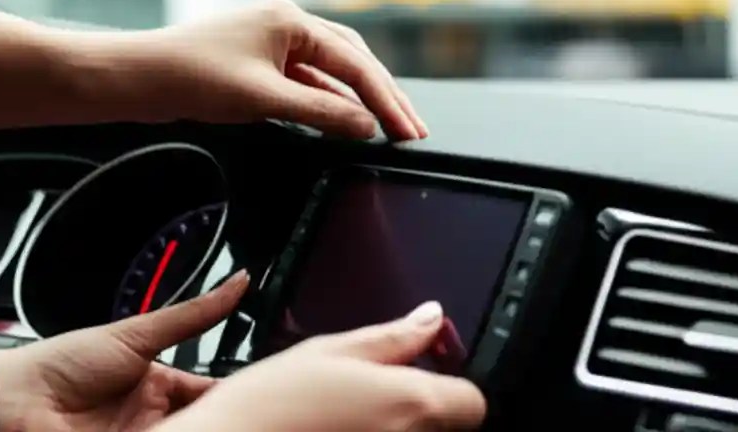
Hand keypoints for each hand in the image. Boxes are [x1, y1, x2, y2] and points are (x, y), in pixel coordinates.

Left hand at [0, 272, 249, 431]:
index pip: (210, 392)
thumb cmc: (63, 364)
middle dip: (226, 417)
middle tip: (253, 413)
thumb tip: (239, 283)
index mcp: (159, 385)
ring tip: (227, 422)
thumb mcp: (138, 335)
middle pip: (205, 419)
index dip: (236, 393)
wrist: (13, 404)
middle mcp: (154, 418)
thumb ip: (193, 315)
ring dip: (204, 427)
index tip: (264, 392)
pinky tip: (196, 430)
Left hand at [111, 0, 426, 139]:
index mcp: (292, 20)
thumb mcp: (263, 100)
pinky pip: (308, 83)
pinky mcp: (261, 65)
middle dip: (383, 97)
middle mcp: (287, 25)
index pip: (355, 63)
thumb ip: (321, 114)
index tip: (408, 128)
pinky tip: (345, 123)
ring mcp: (274, 44)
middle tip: (412, 128)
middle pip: (352, 62)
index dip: (386, 100)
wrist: (135, 78)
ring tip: (388, 127)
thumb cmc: (188, 76)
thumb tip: (365, 125)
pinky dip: (329, 104)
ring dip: (358, 100)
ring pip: (332, 73)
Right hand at [163, 301, 486, 431]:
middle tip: (365, 400)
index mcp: (412, 404)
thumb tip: (431, 317)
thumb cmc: (266, 410)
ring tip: (339, 422)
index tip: (422, 377)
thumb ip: (391, 337)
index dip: (450, 387)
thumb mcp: (327, 352)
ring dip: (389, 428)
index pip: (472, 402)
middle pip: (443, 426)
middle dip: (414, 410)